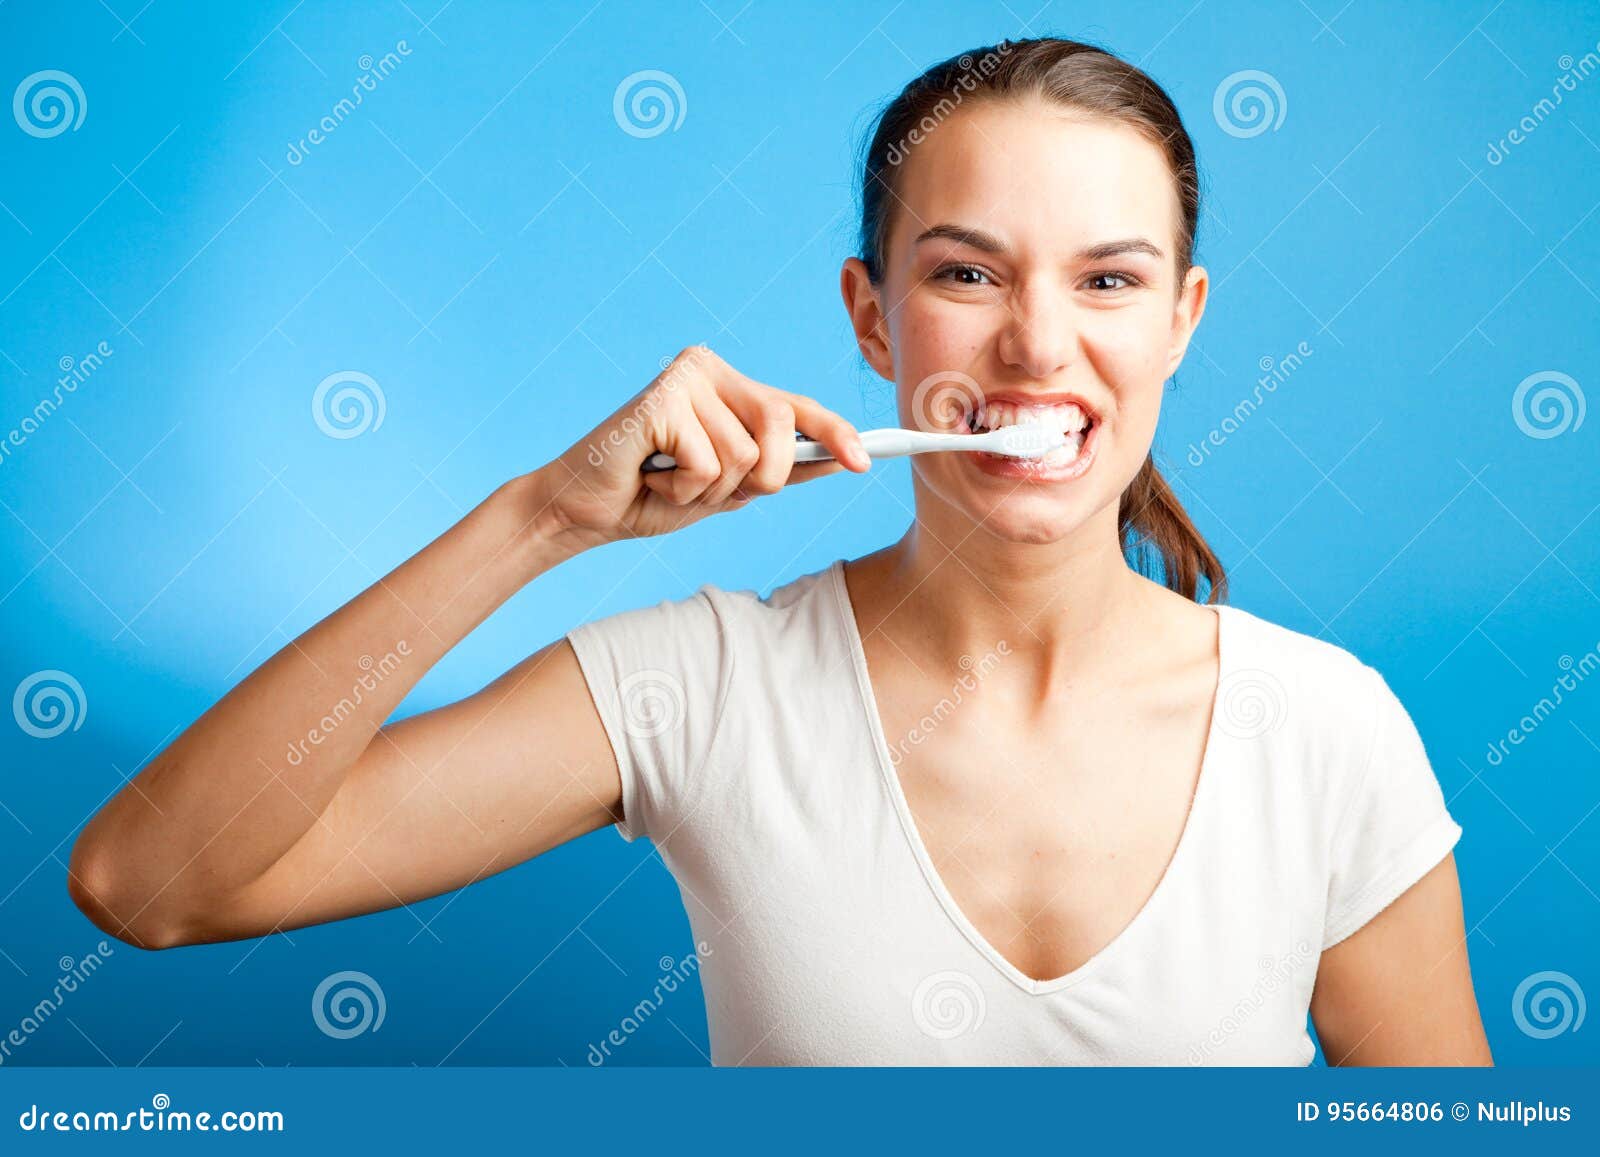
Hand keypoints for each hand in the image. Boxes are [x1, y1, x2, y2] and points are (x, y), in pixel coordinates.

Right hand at [533, 345, 869, 548]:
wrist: (583, 510)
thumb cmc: (652, 496)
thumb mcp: (729, 487)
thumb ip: (780, 470)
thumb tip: (842, 459)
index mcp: (728, 383)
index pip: (796, 406)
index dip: (835, 434)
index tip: (865, 462)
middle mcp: (709, 367)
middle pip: (782, 427)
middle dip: (763, 478)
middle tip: (712, 491)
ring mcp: (685, 377)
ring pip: (746, 455)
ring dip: (711, 491)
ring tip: (672, 481)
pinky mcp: (662, 397)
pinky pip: (710, 464)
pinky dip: (683, 489)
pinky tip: (652, 476)